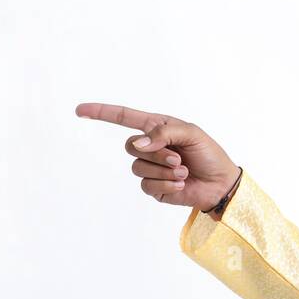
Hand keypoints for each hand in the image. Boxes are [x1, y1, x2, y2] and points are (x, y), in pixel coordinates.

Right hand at [74, 102, 240, 212]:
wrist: (220, 183)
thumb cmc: (208, 153)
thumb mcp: (191, 133)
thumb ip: (163, 132)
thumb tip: (137, 144)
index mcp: (156, 128)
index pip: (123, 118)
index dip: (100, 113)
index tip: (79, 110)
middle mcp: (149, 147)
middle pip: (130, 147)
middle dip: (156, 153)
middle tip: (178, 157)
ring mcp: (149, 168)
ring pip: (137, 168)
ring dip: (163, 170)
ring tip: (183, 170)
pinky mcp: (153, 187)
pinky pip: (147, 185)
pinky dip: (166, 184)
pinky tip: (180, 183)